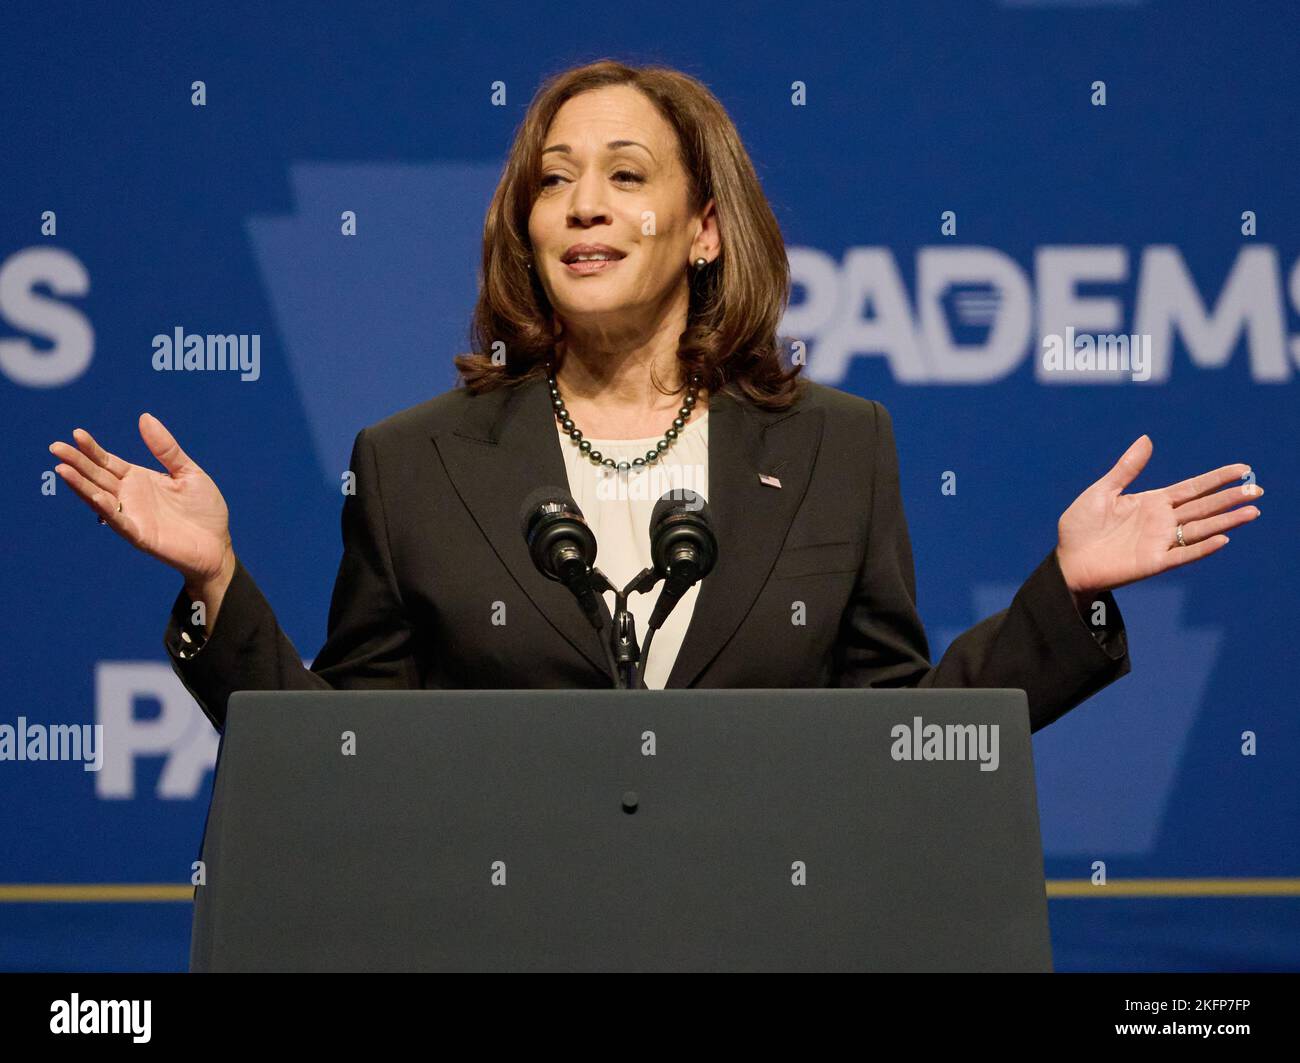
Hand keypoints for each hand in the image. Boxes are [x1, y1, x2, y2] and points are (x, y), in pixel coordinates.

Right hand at [49, 414, 235, 592]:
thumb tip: (145, 417)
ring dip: (81, 485)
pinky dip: (106, 509)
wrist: (217, 545)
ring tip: (62, 469)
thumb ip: (166, 448)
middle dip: (77, 462)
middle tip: (56, 447)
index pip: (108, 462)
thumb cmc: (203, 510)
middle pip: (97, 476)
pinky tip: (95, 495)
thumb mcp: (188, 472)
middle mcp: (130, 496)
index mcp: (139, 479)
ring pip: (100, 497)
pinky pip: (119, 520)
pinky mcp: (140, 535)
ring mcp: (132, 515)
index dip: (93, 449)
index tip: (77, 433)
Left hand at [1055, 435, 1261, 595]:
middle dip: (1230, 498)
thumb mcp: (1102, 491)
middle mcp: (1162, 521)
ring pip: (1201, 529)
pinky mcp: (1154, 562)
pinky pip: (1183, 555)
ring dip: (1226, 521)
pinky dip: (1202, 547)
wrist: (1067, 560)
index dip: (1217, 478)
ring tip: (1252, 511)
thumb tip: (1147, 439)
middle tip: (1258, 489)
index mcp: (1152, 502)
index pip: (1192, 488)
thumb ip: (1127, 469)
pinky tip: (1223, 539)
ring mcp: (1160, 542)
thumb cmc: (1081, 527)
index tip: (1242, 468)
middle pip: (1204, 507)